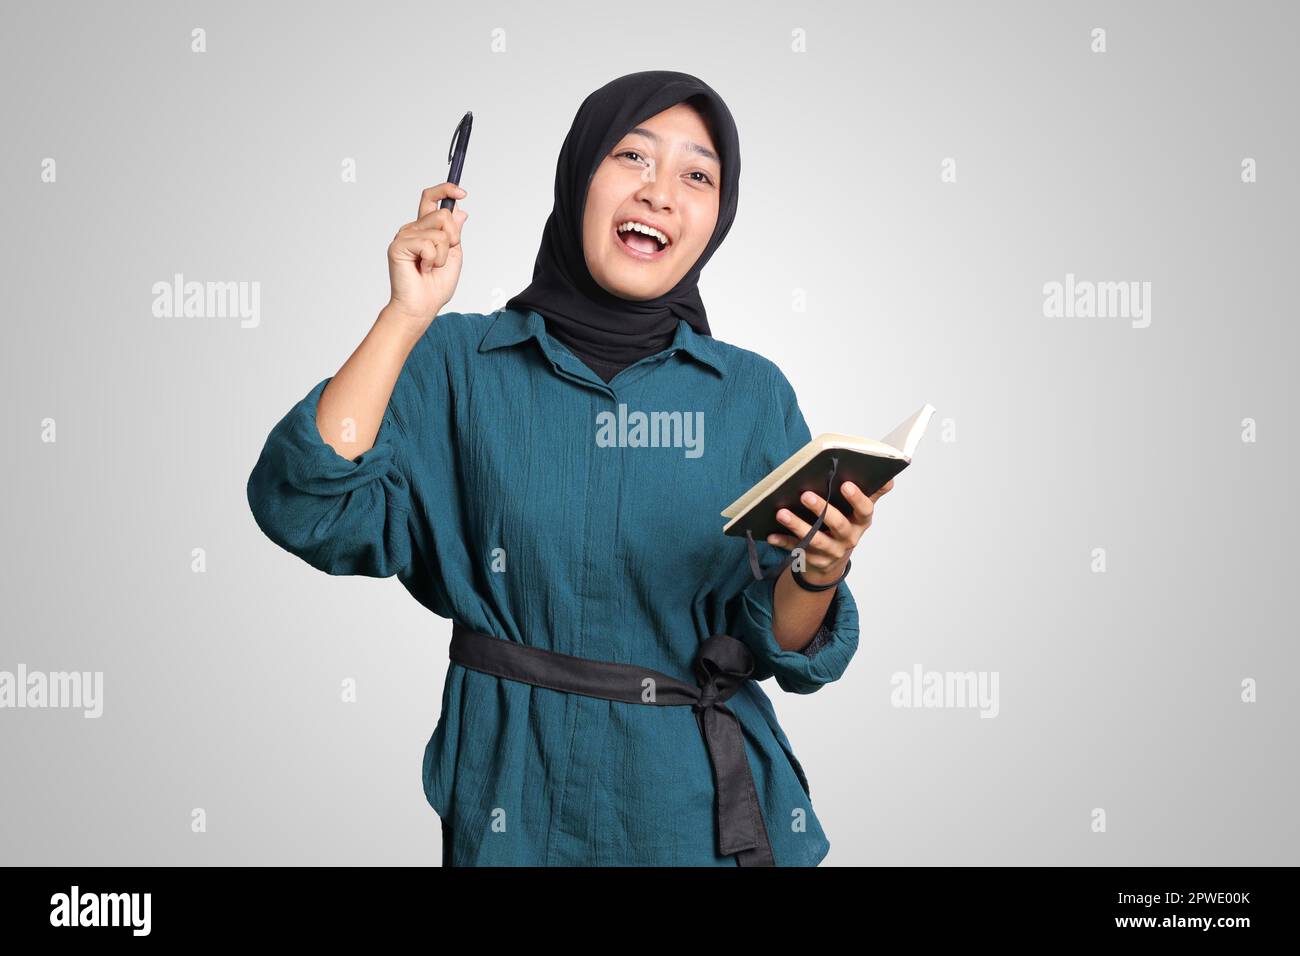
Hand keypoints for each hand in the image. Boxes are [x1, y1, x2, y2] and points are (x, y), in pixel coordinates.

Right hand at [385, 182, 468, 328]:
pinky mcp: (398, 246)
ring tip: (431, 267)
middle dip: (453, 238)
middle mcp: (413, 229)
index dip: (446, 189)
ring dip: (443, 255)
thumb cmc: (435, 286)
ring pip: (439, 231)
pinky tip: (423, 269)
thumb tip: (460, 211)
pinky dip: (433, 260)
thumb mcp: (454, 255)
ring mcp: (404, 236)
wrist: (422, 307)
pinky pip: (428, 244)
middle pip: (443, 215)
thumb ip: (455, 233)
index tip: (462, 192)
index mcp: (425, 229)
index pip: (431, 199)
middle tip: (442, 258)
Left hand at [766, 479, 894, 584]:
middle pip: (838, 525)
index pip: (864, 510)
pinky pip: (797, 551)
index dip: (857, 499)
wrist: (833, 560)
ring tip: (781, 512)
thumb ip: (872, 493)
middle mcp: (849, 539)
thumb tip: (889, 477)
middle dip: (822, 510)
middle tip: (805, 495)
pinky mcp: (814, 560)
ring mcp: (832, 552)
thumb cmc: (845, 525)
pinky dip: (784, 542)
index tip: (845, 484)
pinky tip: (771, 535)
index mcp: (861, 522)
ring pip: (815, 540)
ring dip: (798, 526)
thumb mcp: (859, 511)